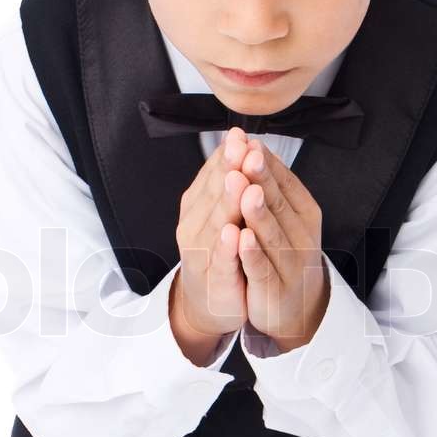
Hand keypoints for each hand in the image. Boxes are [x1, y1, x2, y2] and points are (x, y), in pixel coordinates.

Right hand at [171, 124, 253, 342]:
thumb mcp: (224, 212)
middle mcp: (194, 226)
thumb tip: (240, 140)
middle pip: (213, 194)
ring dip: (227, 203)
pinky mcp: (214, 281)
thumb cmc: (221, 251)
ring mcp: (202, 254)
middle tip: (241, 147)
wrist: (211, 302)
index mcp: (198, 205)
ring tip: (240, 181)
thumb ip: (229, 183)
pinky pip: (220, 261)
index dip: (227, 156)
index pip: (213, 175)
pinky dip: (226, 247)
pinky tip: (233, 234)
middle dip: (228, 170)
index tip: (241, 135)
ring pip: (215, 224)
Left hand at [233, 140, 330, 350]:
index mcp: (304, 213)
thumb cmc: (283, 256)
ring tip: (245, 188)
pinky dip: (252, 253)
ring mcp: (290, 264)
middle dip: (261, 178)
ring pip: (272, 235)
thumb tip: (252, 145)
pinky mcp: (274, 289)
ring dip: (257, 212)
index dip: (266, 162)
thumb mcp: (284, 218)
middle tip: (247, 153)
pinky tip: (242, 238)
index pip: (285, 182)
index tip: (247, 140)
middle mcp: (301, 236)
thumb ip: (272, 187)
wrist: (292, 309)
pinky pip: (262, 269)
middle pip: (278, 203)